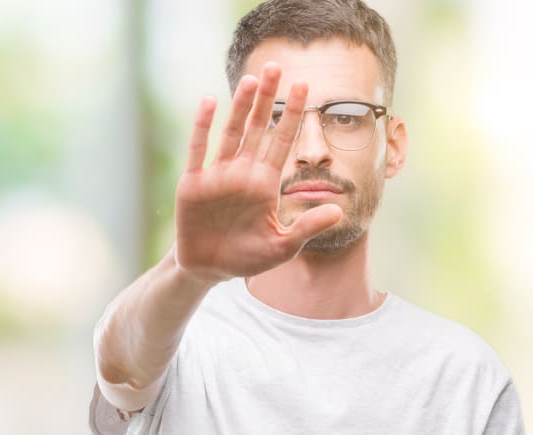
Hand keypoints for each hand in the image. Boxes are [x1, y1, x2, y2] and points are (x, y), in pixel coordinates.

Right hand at [173, 62, 342, 282]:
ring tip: (250, 80)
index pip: (282, 141)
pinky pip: (199, 150)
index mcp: (265, 183)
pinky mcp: (194, 184)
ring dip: (239, 107)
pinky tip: (209, 102)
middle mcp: (243, 172)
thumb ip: (306, 229)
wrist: (208, 269)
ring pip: (231, 133)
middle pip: (257, 127)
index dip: (293, 115)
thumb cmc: (247, 257)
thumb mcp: (281, 247)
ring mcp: (218, 176)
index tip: (305, 87)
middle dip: (267, 98)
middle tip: (277, 66)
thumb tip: (338, 211)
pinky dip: (203, 127)